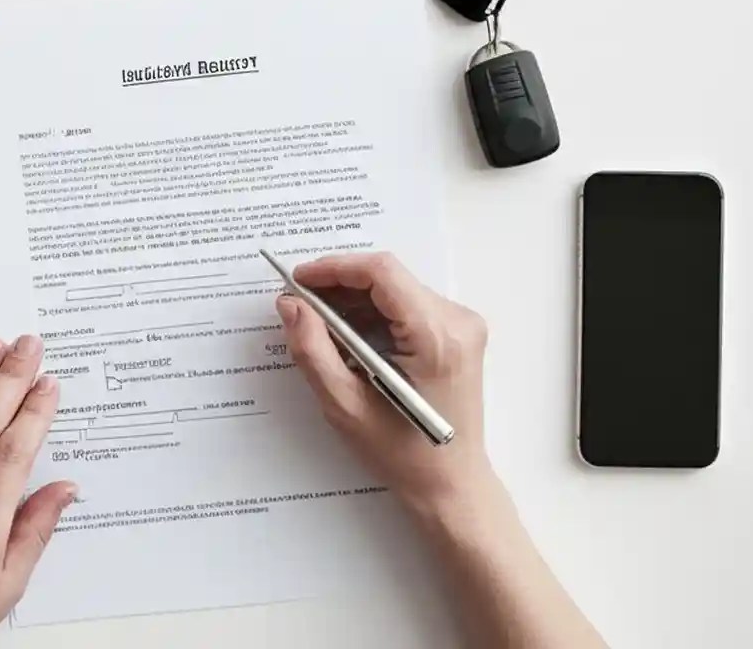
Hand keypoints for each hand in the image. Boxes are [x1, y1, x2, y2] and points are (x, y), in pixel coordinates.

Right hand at [276, 252, 491, 514]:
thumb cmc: (402, 454)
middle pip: (389, 278)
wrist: (451, 484)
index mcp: (435, 337)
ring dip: (355, 300)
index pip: (382, 273)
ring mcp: (462, 326)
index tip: (298, 280)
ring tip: (320, 325)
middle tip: (299, 305)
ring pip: (396, 290)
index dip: (334, 268)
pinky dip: (374, 314)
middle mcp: (457, 322)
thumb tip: (291, 304)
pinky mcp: (458, 334)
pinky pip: (408, 306)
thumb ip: (313, 350)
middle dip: (340, 286)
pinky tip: (350, 337)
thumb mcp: (345, 405)